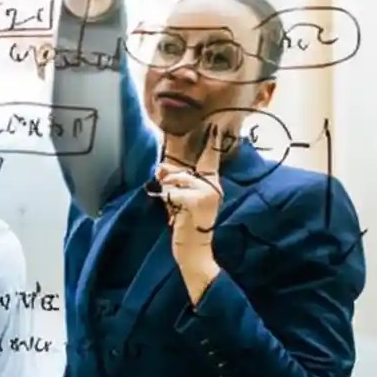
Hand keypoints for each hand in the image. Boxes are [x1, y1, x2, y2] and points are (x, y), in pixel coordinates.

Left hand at [157, 123, 226, 265]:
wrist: (194, 252)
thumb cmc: (185, 226)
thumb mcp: (179, 200)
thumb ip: (173, 182)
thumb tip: (161, 167)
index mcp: (212, 184)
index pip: (210, 159)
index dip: (211, 143)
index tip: (216, 125)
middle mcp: (213, 186)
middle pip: (183, 171)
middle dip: (169, 180)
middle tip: (172, 199)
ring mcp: (208, 193)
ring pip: (177, 179)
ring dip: (169, 192)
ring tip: (174, 208)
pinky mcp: (199, 201)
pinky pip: (174, 192)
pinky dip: (169, 200)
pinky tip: (174, 211)